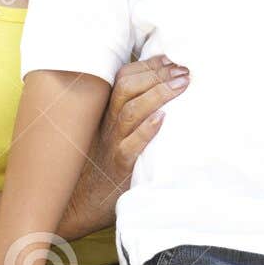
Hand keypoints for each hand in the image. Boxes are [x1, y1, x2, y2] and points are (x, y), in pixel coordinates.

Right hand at [60, 56, 188, 238]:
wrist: (80, 206)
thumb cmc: (105, 166)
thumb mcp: (115, 135)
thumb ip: (132, 113)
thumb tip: (166, 93)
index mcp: (108, 113)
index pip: (123, 78)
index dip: (148, 65)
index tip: (171, 58)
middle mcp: (108, 125)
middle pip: (127, 87)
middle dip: (156, 73)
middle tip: (183, 69)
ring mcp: (112, 145)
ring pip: (130, 111)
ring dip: (158, 94)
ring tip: (182, 84)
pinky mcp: (119, 168)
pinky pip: (130, 147)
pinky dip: (146, 131)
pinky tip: (162, 118)